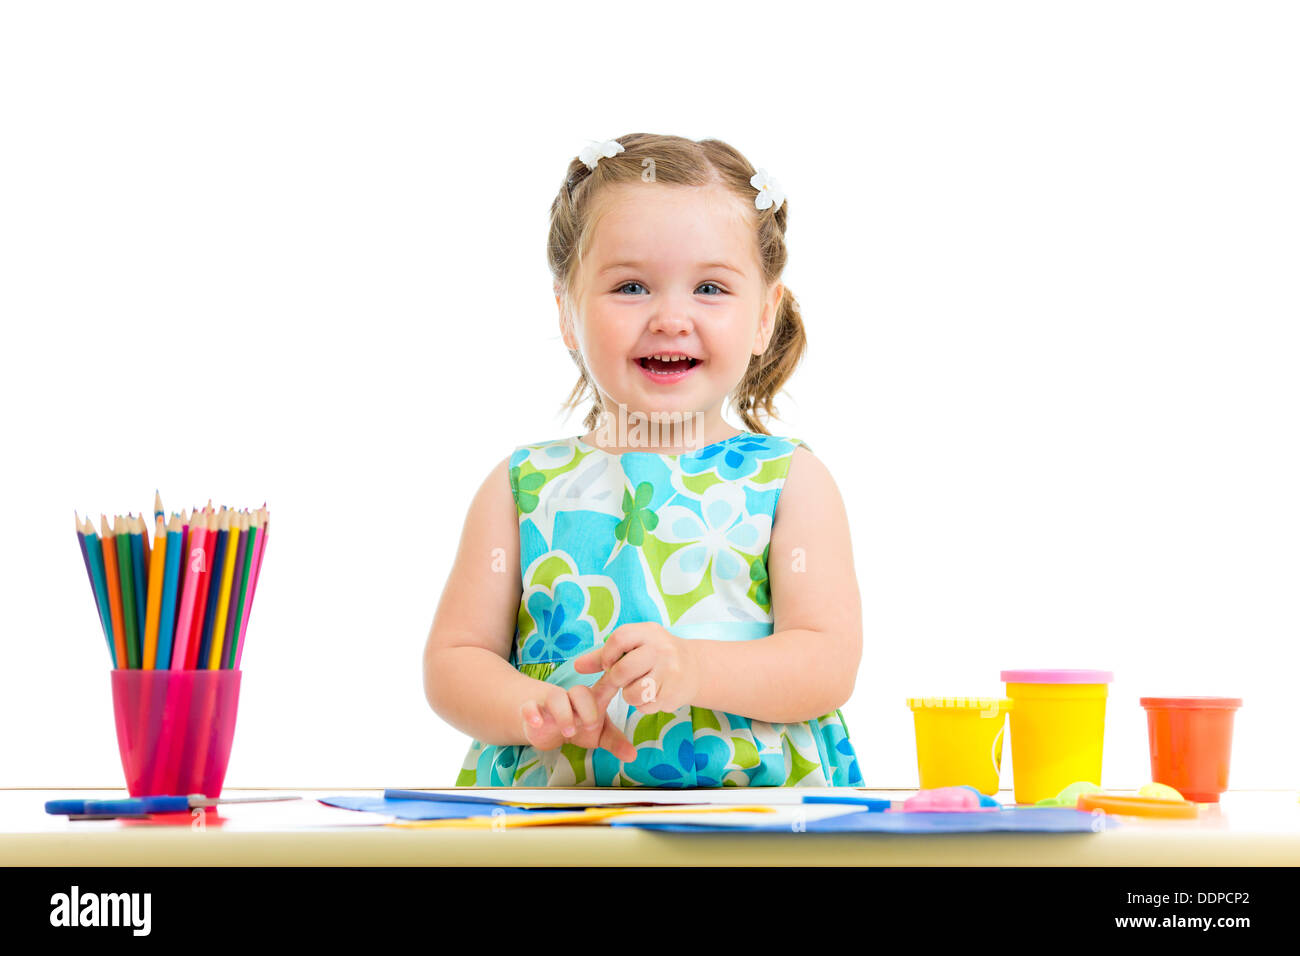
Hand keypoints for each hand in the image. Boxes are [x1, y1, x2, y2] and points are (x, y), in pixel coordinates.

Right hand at [520, 679, 637, 761]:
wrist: (546, 725)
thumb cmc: (578, 724)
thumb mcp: (599, 734)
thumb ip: (615, 742)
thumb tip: (632, 755)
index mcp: (592, 699)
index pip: (606, 684)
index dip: (615, 678)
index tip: (623, 677)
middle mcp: (572, 698)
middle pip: (580, 692)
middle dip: (588, 708)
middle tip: (592, 726)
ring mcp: (551, 703)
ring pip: (556, 697)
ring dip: (563, 714)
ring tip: (569, 732)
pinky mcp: (533, 709)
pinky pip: (530, 706)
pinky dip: (532, 713)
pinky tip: (537, 723)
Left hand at [573, 622, 699, 715]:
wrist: (695, 668)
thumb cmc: (656, 654)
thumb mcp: (634, 645)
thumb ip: (604, 655)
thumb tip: (576, 666)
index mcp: (648, 632)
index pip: (618, 639)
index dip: (607, 655)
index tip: (610, 663)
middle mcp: (661, 649)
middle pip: (622, 670)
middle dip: (616, 680)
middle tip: (623, 679)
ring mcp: (669, 672)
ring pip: (632, 693)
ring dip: (630, 695)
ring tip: (639, 687)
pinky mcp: (673, 693)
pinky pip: (645, 706)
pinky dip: (644, 705)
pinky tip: (653, 694)